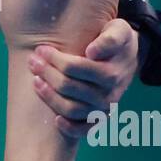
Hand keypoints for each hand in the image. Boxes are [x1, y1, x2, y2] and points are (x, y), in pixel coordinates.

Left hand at [27, 18, 139, 141]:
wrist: (128, 58)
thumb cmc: (117, 40)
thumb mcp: (119, 30)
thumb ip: (109, 39)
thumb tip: (91, 52)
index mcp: (111, 72)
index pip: (75, 68)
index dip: (55, 59)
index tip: (41, 49)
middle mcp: (108, 94)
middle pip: (68, 87)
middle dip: (46, 73)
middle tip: (33, 61)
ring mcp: (103, 109)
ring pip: (71, 109)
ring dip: (49, 97)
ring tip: (35, 81)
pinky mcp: (99, 119)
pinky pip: (83, 130)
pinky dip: (68, 128)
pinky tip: (55, 119)